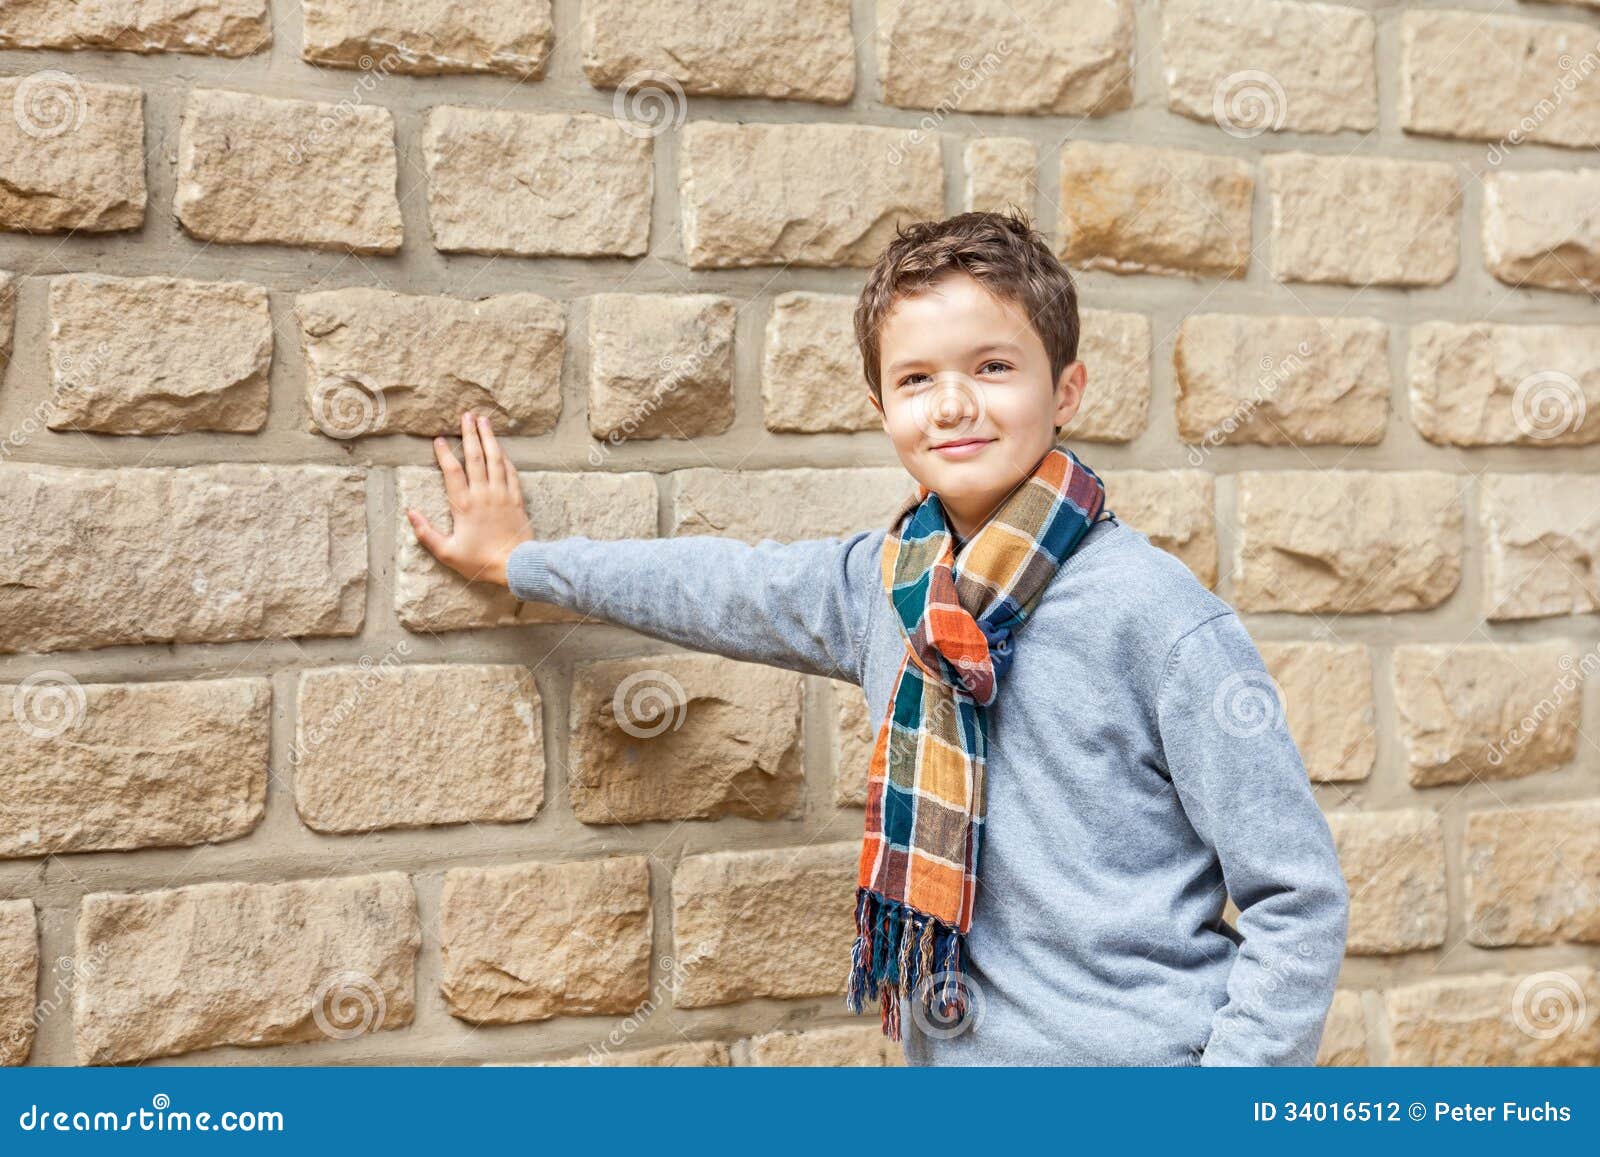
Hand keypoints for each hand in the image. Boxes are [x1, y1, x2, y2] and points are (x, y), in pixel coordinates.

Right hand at [406, 410, 532, 587]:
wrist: (516, 565)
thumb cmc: (480, 561)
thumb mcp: (447, 552)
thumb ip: (426, 533)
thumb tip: (410, 512)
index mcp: (464, 505)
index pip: (452, 472)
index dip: (444, 454)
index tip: (439, 439)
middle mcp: (484, 494)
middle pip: (475, 457)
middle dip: (470, 434)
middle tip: (466, 415)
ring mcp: (502, 495)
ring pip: (495, 459)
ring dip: (489, 438)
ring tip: (484, 421)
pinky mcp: (517, 499)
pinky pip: (511, 472)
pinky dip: (505, 458)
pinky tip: (501, 449)